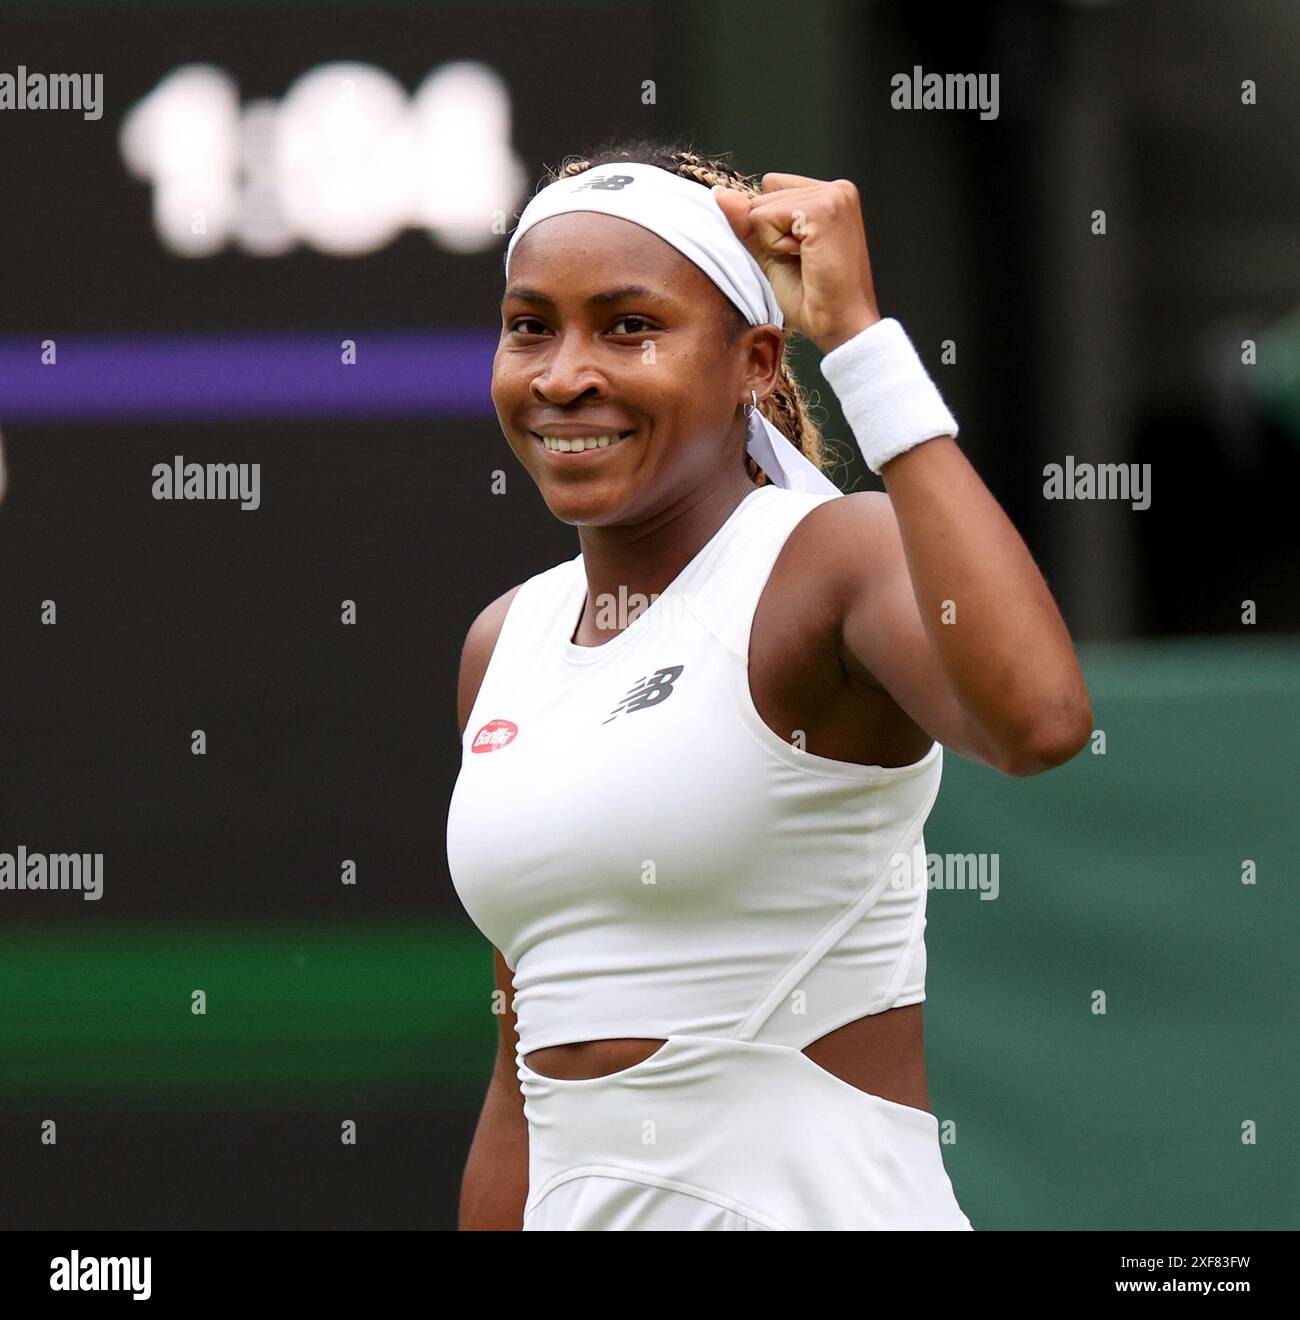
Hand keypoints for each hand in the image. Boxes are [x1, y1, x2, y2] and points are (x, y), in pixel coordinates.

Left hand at [712, 173, 880, 353]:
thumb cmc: (816, 299)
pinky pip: (766, 218)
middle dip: (772, 234)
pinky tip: (805, 260)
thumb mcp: (773, 254)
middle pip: (764, 194)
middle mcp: (837, 189)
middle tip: (805, 262)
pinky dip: (776, 246)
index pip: (772, 188)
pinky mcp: (823, 209)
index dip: (772, 227)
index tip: (801, 255)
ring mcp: (833, 196)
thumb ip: (749, 223)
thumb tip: (722, 194)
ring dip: (774, 242)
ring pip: (762, 206)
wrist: (840, 326)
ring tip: (807, 262)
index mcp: (831, 195)